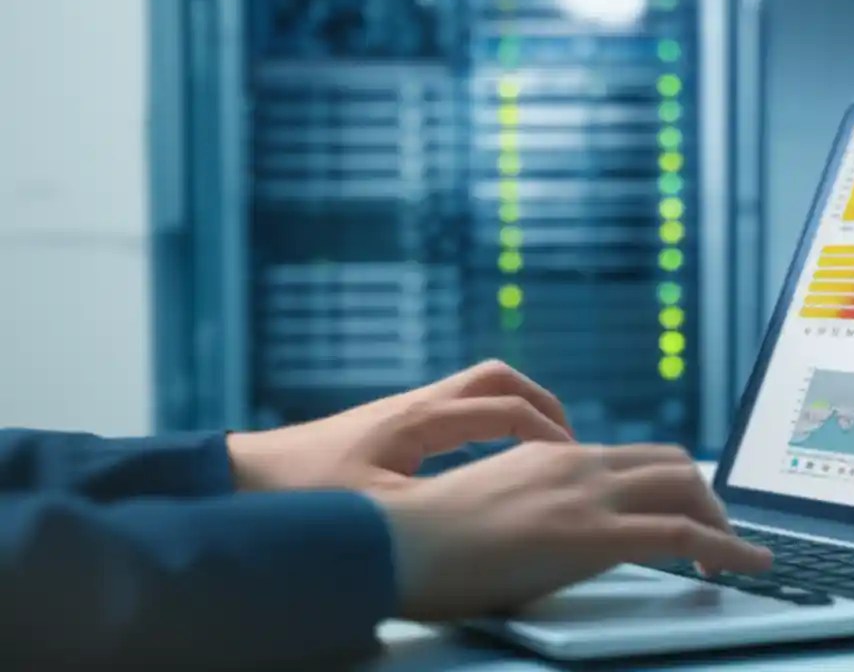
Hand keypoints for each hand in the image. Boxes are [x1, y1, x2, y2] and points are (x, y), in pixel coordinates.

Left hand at [227, 360, 572, 491]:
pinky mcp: (391, 427)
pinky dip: (490, 425)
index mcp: (420, 420)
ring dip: (517, 412)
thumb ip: (438, 508)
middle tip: (568, 447)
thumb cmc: (302, 498)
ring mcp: (403, 412)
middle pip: (497, 379)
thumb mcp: (375, 513)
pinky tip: (491, 465)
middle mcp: (416, 405)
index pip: (507, 410)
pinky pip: (458, 411)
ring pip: (478, 390)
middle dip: (543, 406)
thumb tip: (498, 511)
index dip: (550, 434)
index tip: (573, 467)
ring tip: (541, 455)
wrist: (240, 479)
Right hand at [367, 441, 772, 620]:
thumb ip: (531, 506)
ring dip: (719, 519)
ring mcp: (586, 493)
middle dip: (705, 496)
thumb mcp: (489, 507)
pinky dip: (727, 547)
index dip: (670, 483)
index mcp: (550, 455)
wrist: (393, 544)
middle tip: (716, 530)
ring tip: (732, 551)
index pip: (630, 458)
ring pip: (685, 487)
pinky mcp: (591, 533)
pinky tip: (750, 563)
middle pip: (670, 464)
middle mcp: (576, 462)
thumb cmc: (425, 541)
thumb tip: (554, 532)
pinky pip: (681, 533)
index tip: (685, 508)